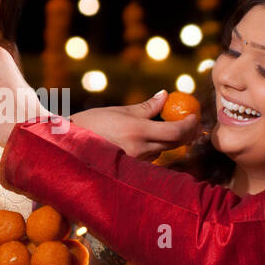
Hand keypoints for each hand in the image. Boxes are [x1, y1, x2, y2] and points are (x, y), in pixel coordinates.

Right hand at [69, 91, 199, 159]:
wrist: (69, 146)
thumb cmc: (91, 124)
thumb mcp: (119, 111)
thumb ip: (146, 107)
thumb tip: (165, 96)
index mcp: (137, 131)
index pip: (175, 132)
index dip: (190, 124)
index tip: (195, 116)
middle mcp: (139, 149)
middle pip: (175, 143)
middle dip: (187, 132)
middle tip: (192, 122)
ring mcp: (136, 161)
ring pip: (164, 150)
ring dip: (171, 139)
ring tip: (170, 126)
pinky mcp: (131, 168)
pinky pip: (152, 157)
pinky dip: (156, 147)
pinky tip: (150, 139)